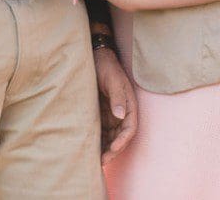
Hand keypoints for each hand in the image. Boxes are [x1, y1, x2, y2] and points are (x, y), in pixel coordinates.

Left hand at [94, 47, 136, 164]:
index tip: (112, 148)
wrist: (95, 58)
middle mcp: (122, 114)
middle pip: (120, 138)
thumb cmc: (107, 67)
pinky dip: (98, 142)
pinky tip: (89, 149)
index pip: (130, 129)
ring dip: (105, 149)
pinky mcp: (101, 116)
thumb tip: (120, 116)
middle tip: (101, 161)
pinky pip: (101, 133)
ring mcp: (111, 116)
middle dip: (113, 150)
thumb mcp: (113, 80)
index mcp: (130, 106)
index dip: (122, 141)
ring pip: (111, 138)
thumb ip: (117, 98)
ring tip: (94, 160)